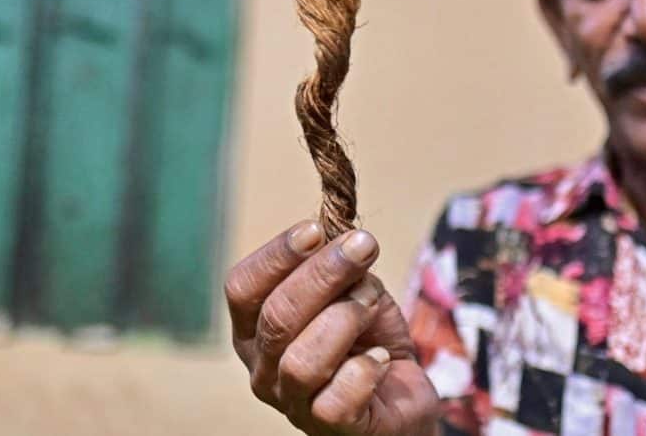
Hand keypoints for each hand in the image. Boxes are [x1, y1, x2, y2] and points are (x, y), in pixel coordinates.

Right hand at [225, 220, 439, 434]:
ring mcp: (292, 403)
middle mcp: (262, 368)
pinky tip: (381, 357)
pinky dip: (364, 370)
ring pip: (303, 359)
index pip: (243, 288)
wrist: (401, 398)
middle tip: (363, 246)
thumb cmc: (368, 339)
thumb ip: (342, 270)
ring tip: (371, 303)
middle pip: (277, 315)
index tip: (315, 229)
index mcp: (254, 329)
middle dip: (324, 273)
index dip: (276, 256)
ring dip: (345, 318)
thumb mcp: (354, 292)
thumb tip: (342, 241)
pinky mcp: (329, 428)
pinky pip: (338, 399)